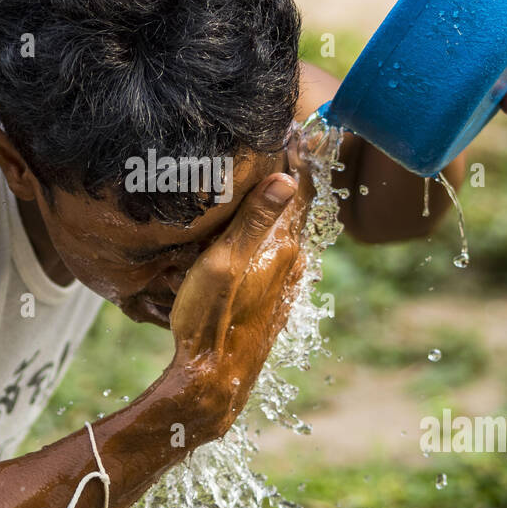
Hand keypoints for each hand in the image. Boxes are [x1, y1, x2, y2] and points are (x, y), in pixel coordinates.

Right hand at [167, 163, 310, 440]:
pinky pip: (275, 253)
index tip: (294, 124)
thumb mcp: (223, 265)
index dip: (294, 156)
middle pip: (294, 208)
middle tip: (284, 138)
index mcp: (282, 248)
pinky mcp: (272, 300)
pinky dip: (270, 231)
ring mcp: (284, 284)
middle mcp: (291, 264)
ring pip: (286, 231)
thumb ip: (252, 221)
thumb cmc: (211, 322)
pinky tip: (256, 228)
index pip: (296, 189)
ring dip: (279, 204)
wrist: (212, 383)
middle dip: (288, 175)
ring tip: (270, 174)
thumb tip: (287, 177)